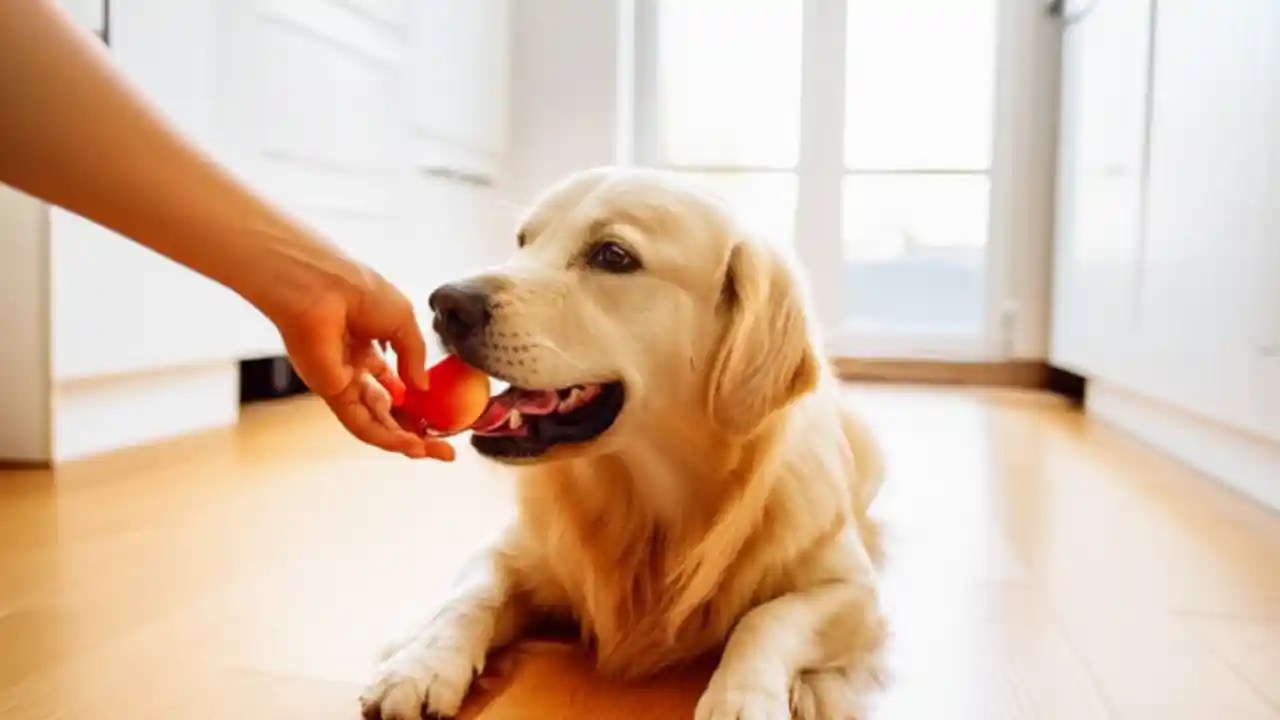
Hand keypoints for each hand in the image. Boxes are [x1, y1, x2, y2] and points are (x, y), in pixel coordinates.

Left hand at [268, 262, 455, 460]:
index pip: (395, 384)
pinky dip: (386, 437)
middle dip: (416, 429)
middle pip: (388, 409)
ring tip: (433, 453)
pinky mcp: (333, 394)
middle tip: (443, 449)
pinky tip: (411, 446)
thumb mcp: (404, 320)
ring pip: (377, 422)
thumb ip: (414, 356)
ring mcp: (343, 382)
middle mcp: (355, 368)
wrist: (323, 287)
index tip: (443, 417)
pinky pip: (361, 423)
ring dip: (404, 440)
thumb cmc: (358, 291)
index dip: (418, 402)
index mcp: (370, 346)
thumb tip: (423, 387)